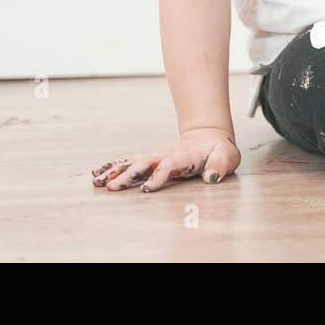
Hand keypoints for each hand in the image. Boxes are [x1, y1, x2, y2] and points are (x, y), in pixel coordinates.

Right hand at [91, 126, 240, 192]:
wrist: (207, 135)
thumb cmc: (218, 149)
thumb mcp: (227, 155)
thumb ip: (221, 164)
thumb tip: (212, 177)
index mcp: (184, 156)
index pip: (169, 166)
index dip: (158, 176)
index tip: (146, 189)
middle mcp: (165, 155)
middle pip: (144, 164)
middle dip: (128, 176)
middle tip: (112, 188)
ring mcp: (155, 155)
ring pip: (131, 163)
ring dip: (114, 172)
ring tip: (97, 182)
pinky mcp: (149, 158)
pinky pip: (127, 162)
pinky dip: (112, 167)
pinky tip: (97, 174)